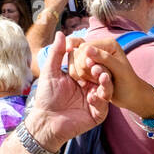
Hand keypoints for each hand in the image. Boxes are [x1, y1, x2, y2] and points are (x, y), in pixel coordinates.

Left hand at [27, 34, 112, 149]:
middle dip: (102, 71)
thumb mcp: (51, 71)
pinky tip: (92, 96)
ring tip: (102, 77)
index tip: (91, 53)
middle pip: (102, 77)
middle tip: (98, 67)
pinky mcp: (97, 114)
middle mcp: (90, 88)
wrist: (46, 120)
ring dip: (106, 83)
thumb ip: (57, 53)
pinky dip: (100, 100)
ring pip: (106, 90)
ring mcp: (95, 102)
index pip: (92, 66)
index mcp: (82, 78)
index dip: (93, 60)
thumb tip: (61, 33)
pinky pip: (103, 106)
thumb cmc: (47, 96)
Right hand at [68, 34, 153, 116]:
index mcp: (108, 44)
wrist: (131, 96)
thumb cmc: (129, 83)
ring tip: (95, 82)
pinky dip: (79, 77)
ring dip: (81, 75)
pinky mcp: (88, 65)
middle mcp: (99, 47)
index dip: (85, 62)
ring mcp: (92, 57)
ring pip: (74, 62)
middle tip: (96, 80)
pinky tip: (87, 84)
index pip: (84, 47)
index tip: (94, 73)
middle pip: (77, 54)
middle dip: (84, 69)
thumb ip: (104, 58)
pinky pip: (74, 69)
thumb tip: (87, 49)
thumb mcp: (119, 70)